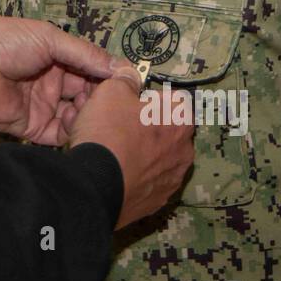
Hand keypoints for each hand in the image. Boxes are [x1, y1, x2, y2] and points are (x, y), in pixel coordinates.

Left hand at [0, 16, 119, 145]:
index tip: (131, 82)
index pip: (92, 69)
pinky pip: (59, 134)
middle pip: (88, 94)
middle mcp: (52, 82)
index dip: (109, 75)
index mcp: (56, 57)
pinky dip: (72, 132)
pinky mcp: (31, 127)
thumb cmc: (1, 42)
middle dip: (103, 98)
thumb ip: (85, 54)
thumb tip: (121, 67)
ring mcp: (42, 106)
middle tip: (118, 101)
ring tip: (97, 111)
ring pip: (78, 116)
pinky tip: (80, 123)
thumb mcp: (48, 39)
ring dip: (90, 115)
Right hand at [69, 76, 194, 228]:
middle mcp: (185, 150)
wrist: (95, 186)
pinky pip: (146, 180)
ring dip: (139, 151)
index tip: (130, 102)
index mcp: (181, 120)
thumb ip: (126, 80)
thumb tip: (131, 78)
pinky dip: (133, 174)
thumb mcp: (112, 91)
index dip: (150, 96)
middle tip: (116, 125)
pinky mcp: (156, 202)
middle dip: (145, 125)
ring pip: (156, 157)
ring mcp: (172, 180)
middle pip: (166, 129)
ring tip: (111, 151)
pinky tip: (113, 171)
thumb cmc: (109, 132)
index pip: (175, 98)